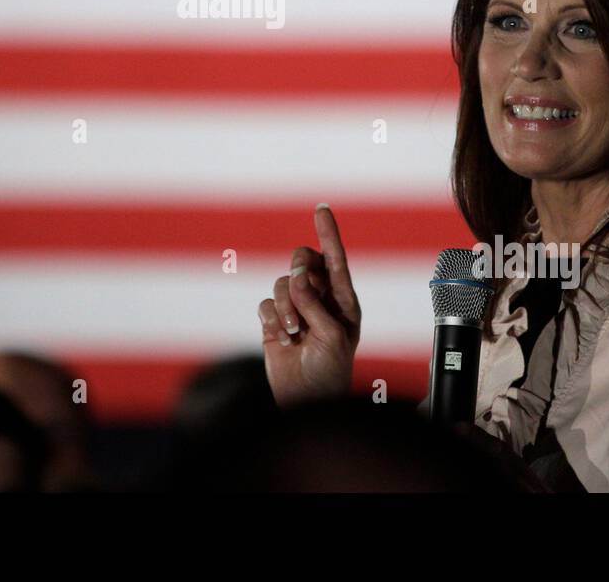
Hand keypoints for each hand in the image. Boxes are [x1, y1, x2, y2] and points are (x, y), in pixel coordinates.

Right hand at [258, 203, 361, 406]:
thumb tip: (296, 280)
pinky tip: (283, 340)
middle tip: (300, 291)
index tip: (322, 208)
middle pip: (303, 261)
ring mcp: (296, 308)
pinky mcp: (274, 320)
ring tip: (295, 333)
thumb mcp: (333, 337)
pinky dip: (272, 320)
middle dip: (299, 273)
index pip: (335, 259)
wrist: (306, 400)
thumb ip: (316, 304)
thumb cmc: (330, 370)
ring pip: (282, 283)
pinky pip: (266, 303)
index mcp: (343, 299)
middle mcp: (319, 298)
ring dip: (286, 307)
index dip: (329, 233)